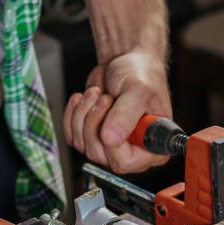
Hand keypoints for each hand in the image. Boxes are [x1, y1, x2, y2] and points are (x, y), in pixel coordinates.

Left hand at [64, 50, 171, 173]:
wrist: (126, 63)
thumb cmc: (141, 75)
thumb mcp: (138, 91)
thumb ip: (126, 115)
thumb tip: (111, 139)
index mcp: (152, 148)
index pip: (124, 161)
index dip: (112, 140)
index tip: (113, 111)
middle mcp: (132, 152)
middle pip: (99, 154)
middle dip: (95, 121)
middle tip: (106, 98)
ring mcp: (110, 147)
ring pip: (83, 145)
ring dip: (84, 114)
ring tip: (97, 94)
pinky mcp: (92, 138)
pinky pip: (72, 137)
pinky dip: (73, 114)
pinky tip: (84, 99)